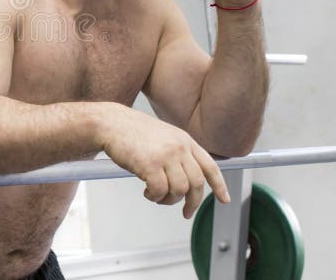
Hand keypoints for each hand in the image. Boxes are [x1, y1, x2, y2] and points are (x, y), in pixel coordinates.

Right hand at [100, 104, 229, 217]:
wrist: (111, 123)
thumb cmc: (132, 132)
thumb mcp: (163, 137)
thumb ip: (178, 153)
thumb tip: (187, 182)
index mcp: (185, 140)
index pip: (210, 166)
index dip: (219, 185)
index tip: (224, 199)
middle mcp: (179, 147)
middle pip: (196, 183)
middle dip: (192, 202)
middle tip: (184, 211)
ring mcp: (165, 155)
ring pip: (180, 190)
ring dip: (169, 200)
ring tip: (156, 196)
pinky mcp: (150, 165)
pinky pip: (160, 191)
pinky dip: (154, 197)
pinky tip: (147, 192)